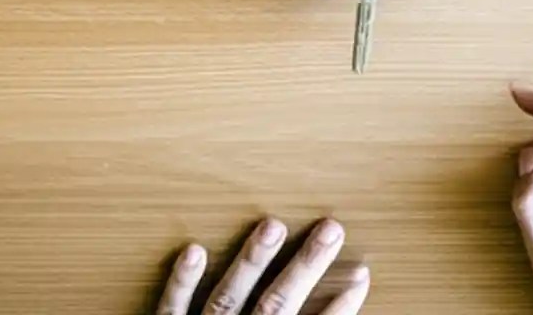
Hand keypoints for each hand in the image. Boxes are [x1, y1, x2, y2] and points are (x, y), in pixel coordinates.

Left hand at [156, 217, 368, 314]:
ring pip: (227, 299)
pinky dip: (181, 284)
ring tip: (272, 225)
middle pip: (276, 306)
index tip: (362, 277)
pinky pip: (170, 311)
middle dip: (305, 268)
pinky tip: (194, 251)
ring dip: (251, 263)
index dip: (341, 308)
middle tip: (332, 230)